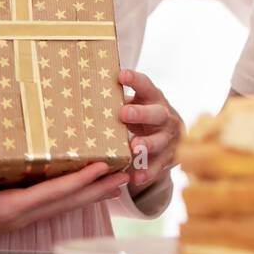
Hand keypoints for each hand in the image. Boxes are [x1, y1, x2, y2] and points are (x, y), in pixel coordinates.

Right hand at [0, 154, 128, 235]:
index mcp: (7, 208)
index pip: (50, 193)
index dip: (77, 181)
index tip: (101, 168)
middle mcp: (20, 216)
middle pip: (67, 202)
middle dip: (98, 188)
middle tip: (129, 174)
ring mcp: (21, 219)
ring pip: (65, 206)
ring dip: (94, 194)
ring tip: (121, 181)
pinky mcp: (19, 217)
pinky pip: (55, 206)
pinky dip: (76, 196)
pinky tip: (90, 190)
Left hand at [119, 69, 182, 194]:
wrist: (174, 138)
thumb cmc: (144, 117)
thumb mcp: (137, 104)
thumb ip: (118, 100)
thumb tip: (79, 91)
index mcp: (154, 99)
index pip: (146, 86)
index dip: (135, 80)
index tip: (121, 75)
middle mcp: (164, 117)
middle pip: (156, 113)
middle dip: (141, 114)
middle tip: (124, 113)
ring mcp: (167, 138)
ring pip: (159, 141)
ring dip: (146, 144)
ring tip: (134, 147)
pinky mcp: (167, 158)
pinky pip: (157, 166)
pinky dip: (147, 172)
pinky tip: (136, 178)